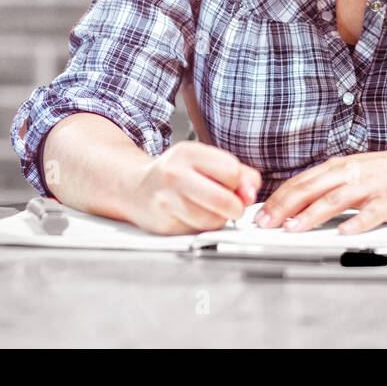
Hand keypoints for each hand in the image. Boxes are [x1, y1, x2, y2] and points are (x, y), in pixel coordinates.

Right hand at [127, 141, 261, 234]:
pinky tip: (195, 217)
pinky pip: (198, 232)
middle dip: (236, 207)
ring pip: (213, 220)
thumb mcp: (205, 161)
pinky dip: (203, 228)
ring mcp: (167, 200)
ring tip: (210, 210)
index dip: (240, 183)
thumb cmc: (175, 174)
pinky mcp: (164, 224)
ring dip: (219, 219)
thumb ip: (237, 172)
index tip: (235, 187)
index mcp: (188, 153)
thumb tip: (251, 192)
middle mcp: (175, 174)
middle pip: (224, 199)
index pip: (232, 171)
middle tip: (232, 205)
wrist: (135, 188)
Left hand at [253, 148, 386, 234]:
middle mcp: (350, 173)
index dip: (278, 199)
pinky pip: (371, 213)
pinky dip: (356, 223)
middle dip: (284, 207)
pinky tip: (344, 232)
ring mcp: (369, 186)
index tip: (260, 215)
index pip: (300, 183)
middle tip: (266, 224)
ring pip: (335, 199)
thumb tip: (294, 203)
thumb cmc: (385, 173)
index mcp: (337, 167)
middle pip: (311, 189)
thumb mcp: (351, 172)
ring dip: (311, 215)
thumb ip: (326, 185)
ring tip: (293, 228)